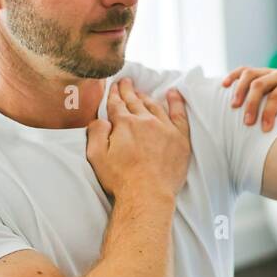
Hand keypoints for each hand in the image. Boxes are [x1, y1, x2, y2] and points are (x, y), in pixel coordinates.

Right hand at [86, 77, 190, 201]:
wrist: (148, 194)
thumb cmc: (121, 179)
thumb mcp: (97, 156)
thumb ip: (96, 133)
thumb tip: (100, 120)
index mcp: (124, 124)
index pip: (117, 105)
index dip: (114, 94)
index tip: (114, 86)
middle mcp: (145, 121)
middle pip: (135, 102)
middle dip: (128, 90)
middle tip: (126, 82)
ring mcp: (164, 128)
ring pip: (154, 106)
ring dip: (146, 97)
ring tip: (142, 91)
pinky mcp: (180, 138)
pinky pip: (179, 114)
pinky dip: (176, 102)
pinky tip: (173, 93)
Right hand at [221, 66, 276, 131]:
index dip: (270, 111)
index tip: (265, 129)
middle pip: (260, 85)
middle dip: (252, 104)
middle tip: (247, 123)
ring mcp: (268, 72)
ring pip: (249, 74)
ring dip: (239, 90)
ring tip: (233, 107)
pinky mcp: (259, 73)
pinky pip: (243, 70)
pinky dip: (233, 76)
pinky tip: (224, 85)